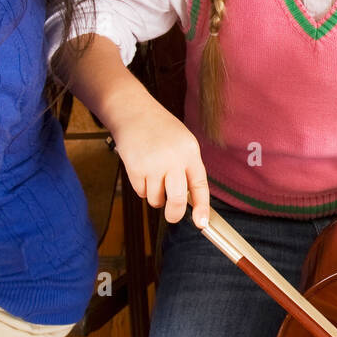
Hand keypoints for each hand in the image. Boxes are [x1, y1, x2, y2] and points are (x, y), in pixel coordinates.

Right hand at [108, 94, 210, 227]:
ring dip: (155, 197)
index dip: (202, 207)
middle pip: (176, 200)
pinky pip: (141, 192)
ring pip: (156, 199)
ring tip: (154, 177)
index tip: (201, 223)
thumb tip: (189, 201)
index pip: (200, 185)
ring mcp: (153, 164)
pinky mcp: (135, 168)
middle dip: (174, 214)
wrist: (134, 113)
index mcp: (190, 152)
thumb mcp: (183, 143)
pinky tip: (142, 170)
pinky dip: (142, 187)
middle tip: (172, 216)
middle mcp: (173, 159)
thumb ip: (187, 168)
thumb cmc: (161, 130)